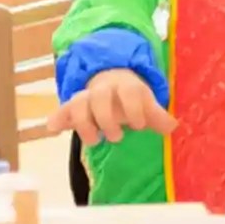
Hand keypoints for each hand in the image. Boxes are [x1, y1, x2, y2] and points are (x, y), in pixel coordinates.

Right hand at [47, 68, 177, 144]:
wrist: (111, 82)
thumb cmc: (132, 99)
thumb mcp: (146, 104)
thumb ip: (157, 116)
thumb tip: (172, 127)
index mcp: (125, 86)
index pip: (129, 91)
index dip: (133, 107)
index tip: (138, 125)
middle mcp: (104, 89)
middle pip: (99, 97)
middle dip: (106, 118)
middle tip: (116, 137)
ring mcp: (87, 97)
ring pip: (78, 103)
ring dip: (83, 123)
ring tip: (93, 141)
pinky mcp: (74, 107)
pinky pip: (62, 110)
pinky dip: (57, 119)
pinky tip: (52, 128)